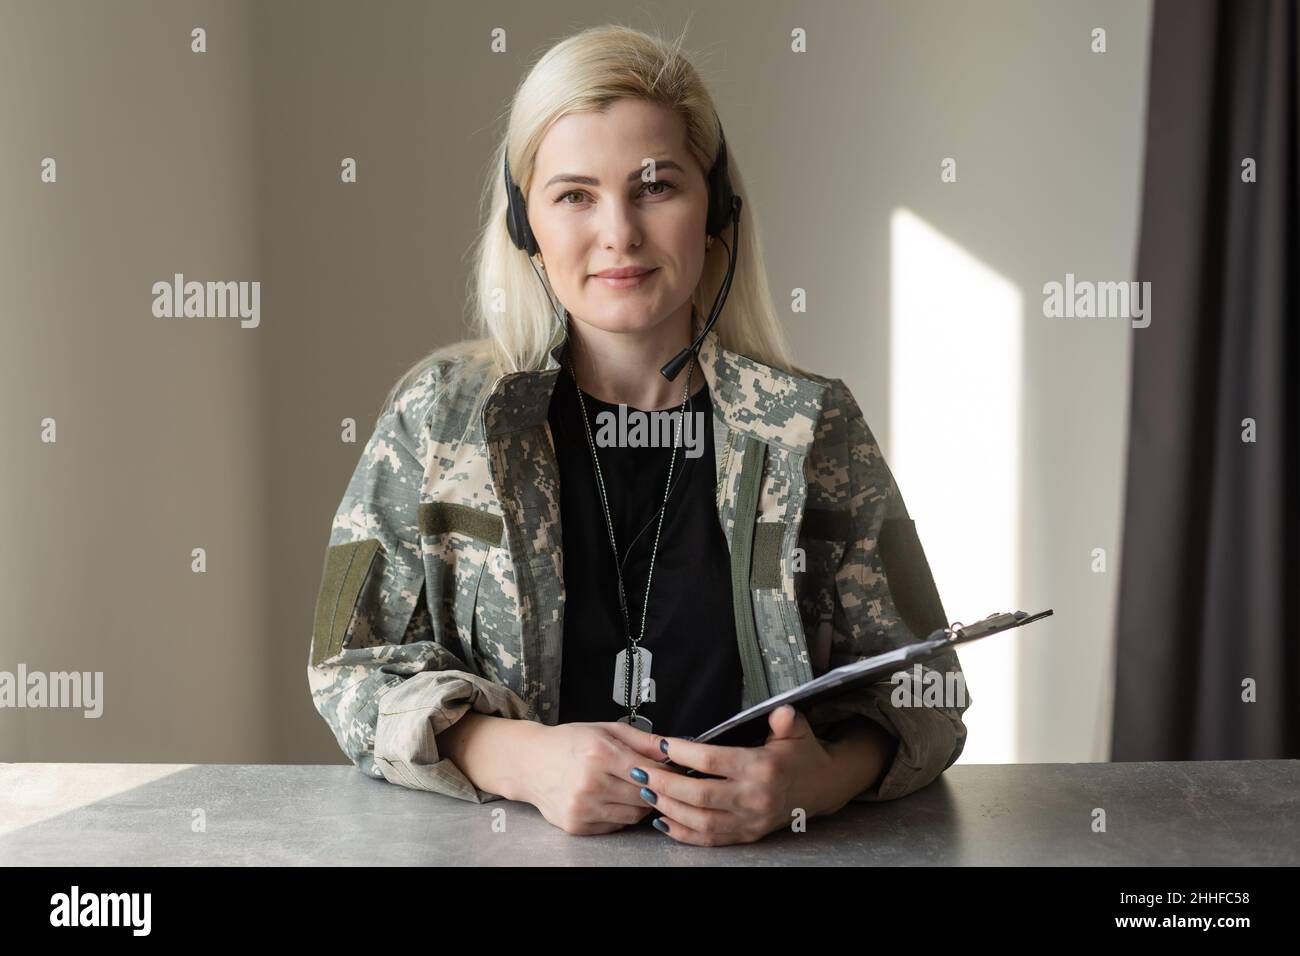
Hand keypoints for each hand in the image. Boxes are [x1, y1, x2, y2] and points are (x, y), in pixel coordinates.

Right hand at [520, 720, 687, 834]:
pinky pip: (616, 826)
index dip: (666, 772)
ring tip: (629, 787)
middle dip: (654, 788)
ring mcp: (582, 808)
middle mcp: (589, 783)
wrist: (529, 763)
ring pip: (634, 814)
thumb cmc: (568, 743)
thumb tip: (674, 749)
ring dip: (640, 804)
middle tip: (651, 779)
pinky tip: (611, 799)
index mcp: (598, 753)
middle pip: (645, 795)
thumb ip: (643, 740)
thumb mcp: (605, 730)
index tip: (673, 770)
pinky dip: (621, 815)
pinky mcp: (577, 826)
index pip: (649, 771)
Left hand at [630, 706, 838, 845]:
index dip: (685, 752)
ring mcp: (750, 820)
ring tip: (646, 792)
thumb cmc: (803, 753)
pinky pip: (710, 839)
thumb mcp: (797, 731)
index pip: (714, 761)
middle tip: (640, 772)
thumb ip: (785, 720)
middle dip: (665, 783)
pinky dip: (683, 833)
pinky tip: (663, 821)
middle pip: (700, 794)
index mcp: (763, 768)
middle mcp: (754, 798)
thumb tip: (780, 711)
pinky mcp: (747, 835)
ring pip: (701, 820)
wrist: (823, 787)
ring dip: (669, 808)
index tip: (662, 743)